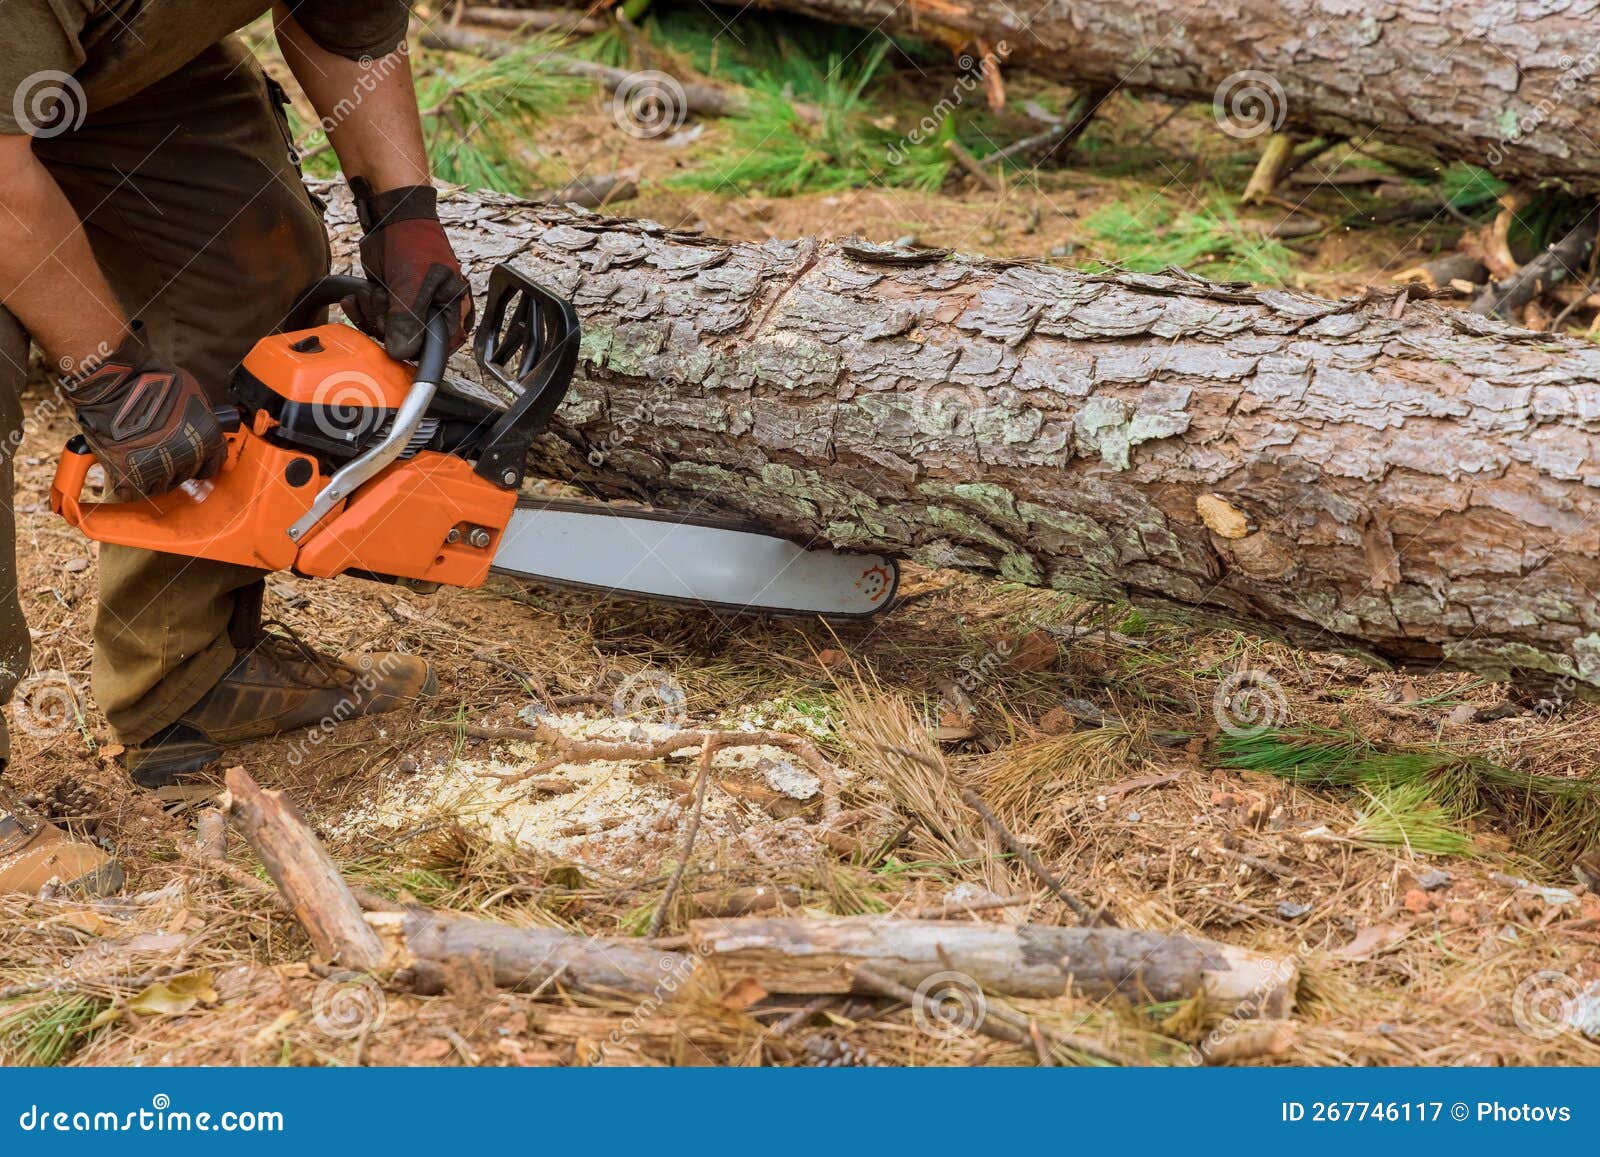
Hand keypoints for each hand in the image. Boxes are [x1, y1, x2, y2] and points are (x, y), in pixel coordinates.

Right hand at [60, 324, 225, 499]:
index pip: (214, 464)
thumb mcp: (194, 394)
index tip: (194, 458)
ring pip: (162, 485)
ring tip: (142, 459)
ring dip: (154, 476)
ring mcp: (158, 467)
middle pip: (187, 475)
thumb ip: (202, 417)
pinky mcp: (128, 473)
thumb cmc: (153, 380)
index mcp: (206, 438)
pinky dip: (129, 484)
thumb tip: (202, 427)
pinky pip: (133, 491)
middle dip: (177, 466)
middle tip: (162, 453)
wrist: (115, 381)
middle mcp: (187, 456)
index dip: (202, 460)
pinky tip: (126, 470)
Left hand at [342, 179, 473, 360]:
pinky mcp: (392, 306)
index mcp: (454, 312)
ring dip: (373, 314)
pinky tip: (358, 297)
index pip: (439, 348)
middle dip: (387, 324)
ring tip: (374, 290)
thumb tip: (401, 353)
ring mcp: (412, 311)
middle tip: (383, 298)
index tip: (396, 338)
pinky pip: (375, 322)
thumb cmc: (413, 243)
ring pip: (388, 335)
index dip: (415, 348)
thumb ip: (407, 320)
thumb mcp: (412, 283)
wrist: (392, 217)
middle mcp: (435, 315)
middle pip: (409, 344)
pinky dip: (363, 311)